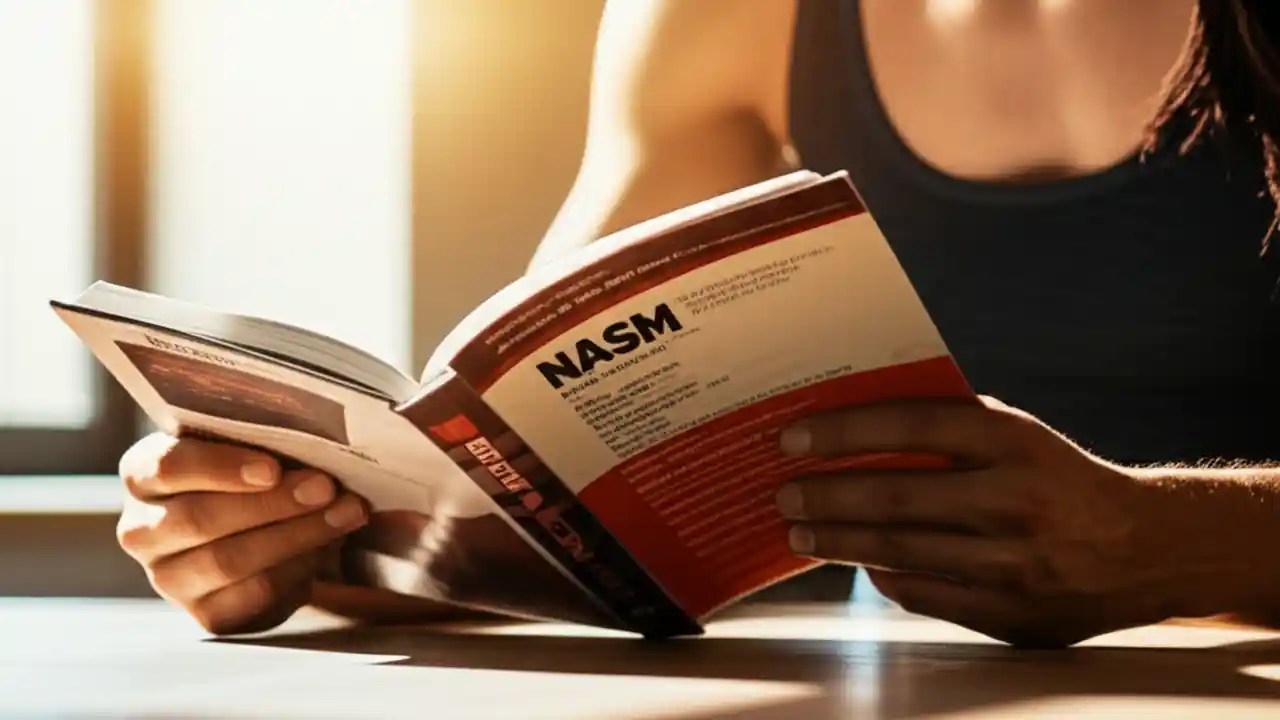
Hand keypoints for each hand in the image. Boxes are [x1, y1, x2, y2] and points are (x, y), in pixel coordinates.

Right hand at [116, 433, 369, 634]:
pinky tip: (328, 547)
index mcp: (144, 474)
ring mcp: (169, 578)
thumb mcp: (252, 448)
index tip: (271, 469)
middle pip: (201, 518)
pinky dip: (297, 569)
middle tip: (325, 487)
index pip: (167, 467)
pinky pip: (251, 594)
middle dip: (272, 503)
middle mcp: (143, 529)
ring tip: (345, 513)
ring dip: (296, 534)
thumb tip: (315, 445)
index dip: (220, 468)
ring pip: (228, 560)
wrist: (270, 532)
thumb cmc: (257, 474)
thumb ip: (266, 442)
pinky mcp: (207, 614)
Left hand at [775, 396, 1199, 647]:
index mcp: (1012, 441)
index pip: (909, 426)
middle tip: (783, 494)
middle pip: (895, 496)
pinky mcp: (1012, 614)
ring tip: (800, 534)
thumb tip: (853, 420)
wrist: (1146, 548)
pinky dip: (885, 578)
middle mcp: (1012, 500)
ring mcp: (1013, 563)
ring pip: (901, 551)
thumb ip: (949, 428)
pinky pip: (926, 595)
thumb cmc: (1060, 479)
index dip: (842, 431)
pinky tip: (860, 564)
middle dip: (825, 496)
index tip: (791, 438)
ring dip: (839, 541)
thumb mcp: (1017, 435)